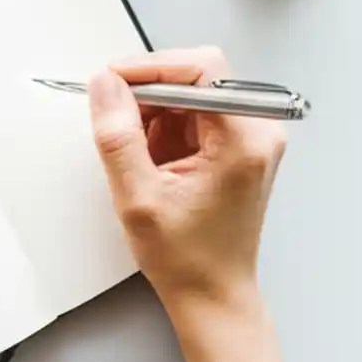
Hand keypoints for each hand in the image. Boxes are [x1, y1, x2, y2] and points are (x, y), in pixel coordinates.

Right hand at [88, 47, 288, 361]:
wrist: (212, 295)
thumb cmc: (188, 259)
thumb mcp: (138, 198)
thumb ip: (118, 136)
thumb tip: (104, 85)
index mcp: (245, 140)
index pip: (202, 68)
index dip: (151, 66)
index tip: (113, 80)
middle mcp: (257, 130)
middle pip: (197, 74)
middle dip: (148, 91)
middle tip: (117, 118)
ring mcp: (249, 136)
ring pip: (190, 90)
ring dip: (153, 111)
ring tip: (141, 156)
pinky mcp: (235, 143)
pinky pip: (192, 111)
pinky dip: (162, 126)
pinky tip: (153, 159)